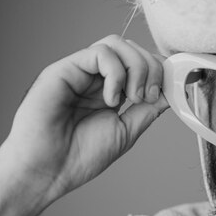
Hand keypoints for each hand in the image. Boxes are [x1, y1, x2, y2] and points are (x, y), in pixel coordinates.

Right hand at [0, 35, 168, 203]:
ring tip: (132, 98)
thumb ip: (147, 109)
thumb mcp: (126, 131)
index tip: (163, 94)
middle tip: (148, 97)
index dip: (157, 71)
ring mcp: (78, 72)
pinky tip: (110, 99)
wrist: (47, 171)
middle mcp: (93, 78)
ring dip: (135, 68)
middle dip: (151, 68)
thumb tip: (168, 92)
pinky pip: (98, 53)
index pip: (139, 63)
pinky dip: (115, 73)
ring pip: (116, 44)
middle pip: (131, 48)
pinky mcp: (62, 70)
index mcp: (108, 90)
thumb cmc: (79, 156)